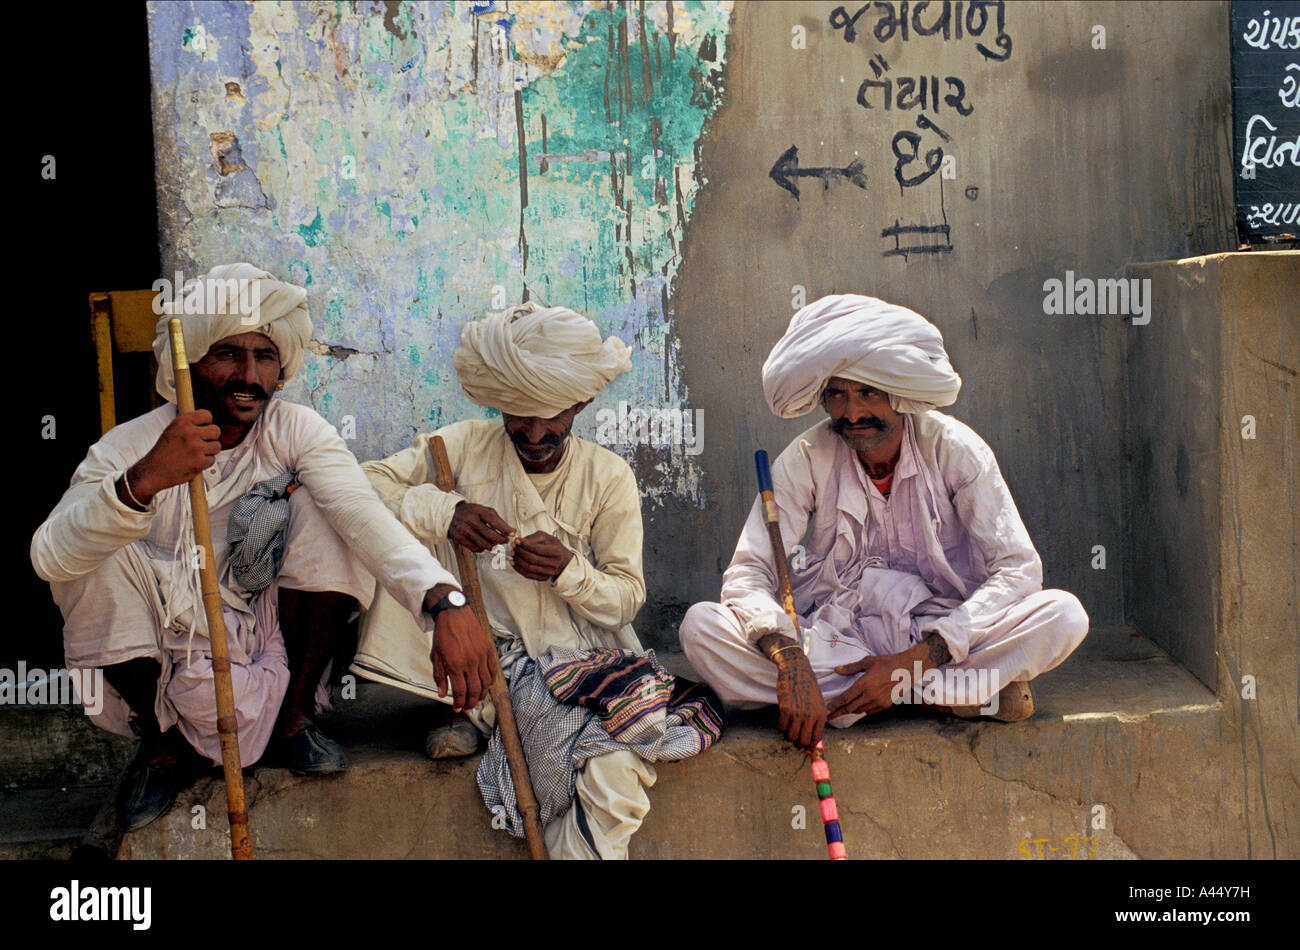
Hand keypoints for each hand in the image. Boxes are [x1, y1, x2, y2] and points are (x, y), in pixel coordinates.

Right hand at [126, 410, 221, 503]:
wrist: (153, 471)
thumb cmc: (164, 451)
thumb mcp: (172, 430)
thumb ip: (189, 424)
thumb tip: (207, 421)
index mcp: (181, 422)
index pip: (206, 415)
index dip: (206, 423)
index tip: (202, 429)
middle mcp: (189, 433)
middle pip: (216, 430)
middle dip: (211, 438)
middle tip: (201, 443)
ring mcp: (196, 447)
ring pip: (216, 446)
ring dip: (209, 451)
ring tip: (195, 454)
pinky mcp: (200, 461)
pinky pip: (212, 459)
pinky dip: (205, 463)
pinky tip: (193, 463)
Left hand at [424, 587, 497, 711]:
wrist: (454, 614)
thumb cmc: (444, 635)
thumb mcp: (436, 657)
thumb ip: (439, 677)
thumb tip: (442, 694)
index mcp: (455, 664)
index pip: (460, 691)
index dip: (459, 703)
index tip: (457, 708)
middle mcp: (470, 662)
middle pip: (474, 690)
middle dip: (471, 703)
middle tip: (468, 709)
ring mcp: (481, 656)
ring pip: (485, 682)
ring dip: (482, 695)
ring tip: (477, 701)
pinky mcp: (488, 650)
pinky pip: (492, 670)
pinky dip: (491, 681)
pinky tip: (486, 686)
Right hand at [449, 501, 513, 552]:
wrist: (451, 514)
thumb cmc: (473, 512)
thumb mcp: (485, 511)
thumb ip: (499, 520)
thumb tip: (513, 531)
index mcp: (479, 511)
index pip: (495, 522)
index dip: (506, 530)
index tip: (513, 534)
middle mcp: (471, 520)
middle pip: (491, 536)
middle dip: (501, 540)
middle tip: (505, 540)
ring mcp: (464, 530)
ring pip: (484, 544)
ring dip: (493, 546)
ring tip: (495, 543)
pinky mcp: (459, 538)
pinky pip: (476, 549)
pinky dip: (482, 549)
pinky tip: (484, 544)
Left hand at [511, 531, 572, 581]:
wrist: (561, 558)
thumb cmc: (552, 546)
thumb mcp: (546, 537)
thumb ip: (532, 538)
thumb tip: (518, 542)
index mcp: (556, 551)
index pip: (537, 549)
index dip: (524, 545)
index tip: (516, 541)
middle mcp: (554, 563)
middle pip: (532, 559)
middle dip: (520, 553)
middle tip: (513, 547)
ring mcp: (549, 572)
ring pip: (529, 568)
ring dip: (518, 561)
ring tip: (513, 554)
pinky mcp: (544, 578)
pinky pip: (528, 575)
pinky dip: (519, 569)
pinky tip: (514, 563)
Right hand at [772, 653, 827, 750]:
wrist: (797, 671)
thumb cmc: (808, 686)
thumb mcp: (818, 703)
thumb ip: (817, 720)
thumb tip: (813, 739)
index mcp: (821, 715)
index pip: (816, 739)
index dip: (810, 746)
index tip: (806, 749)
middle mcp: (810, 716)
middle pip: (803, 741)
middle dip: (797, 743)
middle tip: (794, 739)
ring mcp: (797, 713)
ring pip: (790, 736)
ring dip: (788, 735)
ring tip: (788, 728)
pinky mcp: (785, 709)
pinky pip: (781, 727)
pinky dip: (780, 727)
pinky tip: (782, 721)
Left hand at [826, 654, 899, 718]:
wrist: (908, 669)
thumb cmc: (887, 662)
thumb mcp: (868, 661)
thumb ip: (851, 668)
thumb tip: (836, 670)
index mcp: (864, 683)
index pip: (845, 698)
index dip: (834, 706)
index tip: (826, 711)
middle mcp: (871, 695)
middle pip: (850, 708)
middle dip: (838, 713)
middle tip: (828, 717)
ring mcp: (879, 701)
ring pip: (860, 710)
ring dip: (850, 711)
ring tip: (841, 711)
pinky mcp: (886, 705)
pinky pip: (870, 711)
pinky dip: (863, 710)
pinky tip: (859, 707)